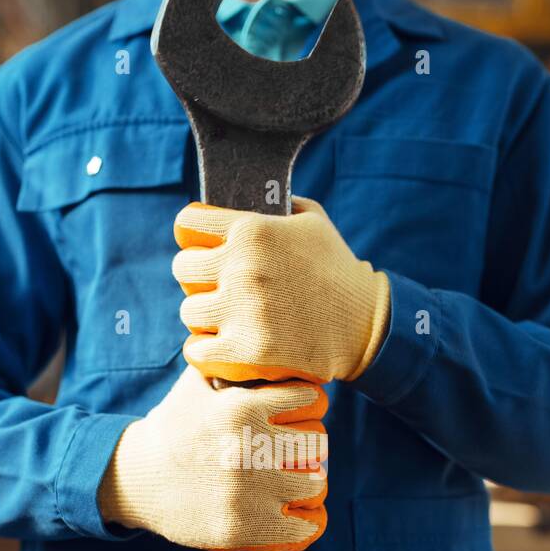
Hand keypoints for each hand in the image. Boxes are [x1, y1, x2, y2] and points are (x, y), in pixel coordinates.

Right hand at [97, 366, 326, 550]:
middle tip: (298, 451)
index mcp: (240, 408)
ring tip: (297, 483)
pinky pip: (302, 529)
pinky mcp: (242, 528)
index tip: (302, 415)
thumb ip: (229, 364)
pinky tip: (299, 517)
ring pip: (315, 484)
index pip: (311, 401)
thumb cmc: (172, 429)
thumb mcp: (195, 386)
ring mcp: (246, 491)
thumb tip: (256, 340)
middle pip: (318, 443)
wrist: (136, 479)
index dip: (310, 407)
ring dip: (308, 484)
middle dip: (310, 446)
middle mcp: (247, 448)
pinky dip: (306, 524)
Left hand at [172, 197, 390, 384]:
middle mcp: (243, 267)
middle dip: (200, 278)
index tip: (208, 249)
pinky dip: (207, 352)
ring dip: (206, 318)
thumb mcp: (311, 221)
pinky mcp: (247, 351)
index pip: (187, 224)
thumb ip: (271, 208)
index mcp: (253, 230)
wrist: (367, 325)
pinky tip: (225, 347)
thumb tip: (241, 199)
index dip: (195, 237)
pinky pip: (196, 351)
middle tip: (222, 289)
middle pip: (183, 269)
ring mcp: (243, 310)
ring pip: (189, 312)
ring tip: (230, 320)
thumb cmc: (336, 271)